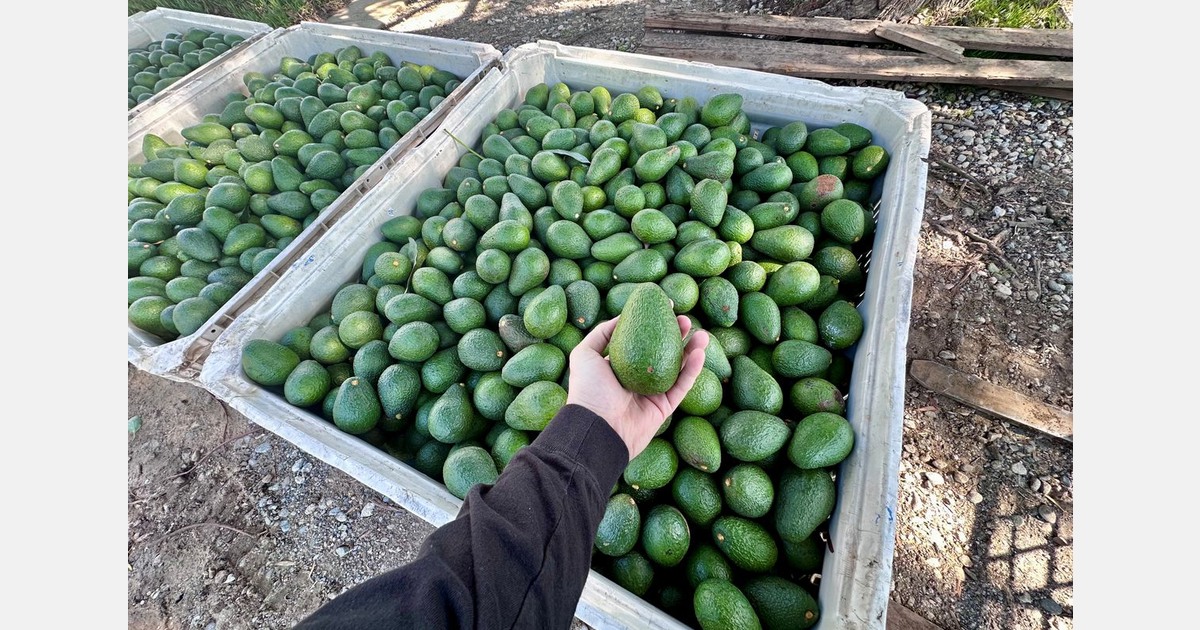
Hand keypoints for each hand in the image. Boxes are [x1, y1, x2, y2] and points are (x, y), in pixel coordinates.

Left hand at [565, 315, 707, 459]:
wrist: (597, 427)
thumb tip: (621, 316)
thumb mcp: (584, 354)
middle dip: (676, 334)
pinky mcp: (664, 408)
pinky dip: (693, 370)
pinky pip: (682, 386)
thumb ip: (601, 333)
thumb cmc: (588, 390)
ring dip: (691, 350)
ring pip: (677, 368)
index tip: (667, 307)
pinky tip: (700, 352)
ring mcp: (652, 392)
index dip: (654, 323)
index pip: (641, 339)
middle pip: (662, 351)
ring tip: (701, 334)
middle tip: (686, 320)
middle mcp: (638, 377)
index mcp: (620, 364)